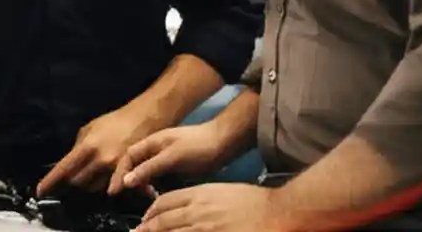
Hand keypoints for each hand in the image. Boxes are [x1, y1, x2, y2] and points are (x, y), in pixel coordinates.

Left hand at [37, 106, 161, 195]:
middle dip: (74, 180)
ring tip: (96, 171)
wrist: (143, 118)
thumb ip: (77, 146)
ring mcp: (114, 167)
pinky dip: (109, 187)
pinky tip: (109, 186)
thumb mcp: (89, 128)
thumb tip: (68, 161)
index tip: (40, 191)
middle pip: (77, 182)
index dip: (50, 182)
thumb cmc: (115, 122)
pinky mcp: (127, 172)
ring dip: (90, 183)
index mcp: (86, 146)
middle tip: (77, 174)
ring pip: (94, 187)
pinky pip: (112, 188)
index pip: (63, 169)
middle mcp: (99, 159)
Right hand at [109, 124, 226, 194]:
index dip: (118, 173)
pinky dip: (153, 184)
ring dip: (141, 183)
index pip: (127, 157)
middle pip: (134, 164)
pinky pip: (157, 175)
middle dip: (129, 178)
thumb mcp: (172, 157)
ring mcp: (165, 156)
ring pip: (145, 171)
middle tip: (131, 195)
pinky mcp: (175, 165)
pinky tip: (156, 193)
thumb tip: (125, 181)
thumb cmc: (197, 147)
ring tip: (145, 196)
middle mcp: (155, 148)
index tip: (114, 191)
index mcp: (151, 141)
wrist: (224, 142)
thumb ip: (149, 168)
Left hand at [137, 183, 277, 231]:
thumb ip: (202, 199)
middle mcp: (197, 209)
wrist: (275, 211)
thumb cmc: (252, 202)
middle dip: (147, 228)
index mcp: (199, 194)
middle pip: (163, 219)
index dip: (152, 211)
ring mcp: (204, 226)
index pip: (166, 201)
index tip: (146, 218)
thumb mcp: (222, 192)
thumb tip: (188, 207)